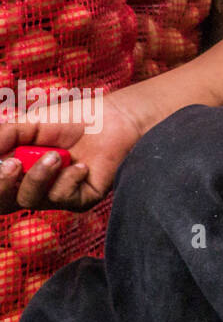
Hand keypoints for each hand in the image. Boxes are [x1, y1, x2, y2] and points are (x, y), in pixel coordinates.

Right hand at [0, 93, 146, 212]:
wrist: (113, 118)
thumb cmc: (72, 119)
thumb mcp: (31, 123)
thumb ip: (4, 136)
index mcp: (16, 169)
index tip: (1, 162)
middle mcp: (31, 185)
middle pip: (2, 203)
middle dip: (1, 185)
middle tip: (13, 164)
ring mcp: (54, 195)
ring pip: (30, 200)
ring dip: (38, 176)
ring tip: (57, 155)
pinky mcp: (79, 200)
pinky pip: (61, 198)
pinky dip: (67, 179)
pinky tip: (81, 164)